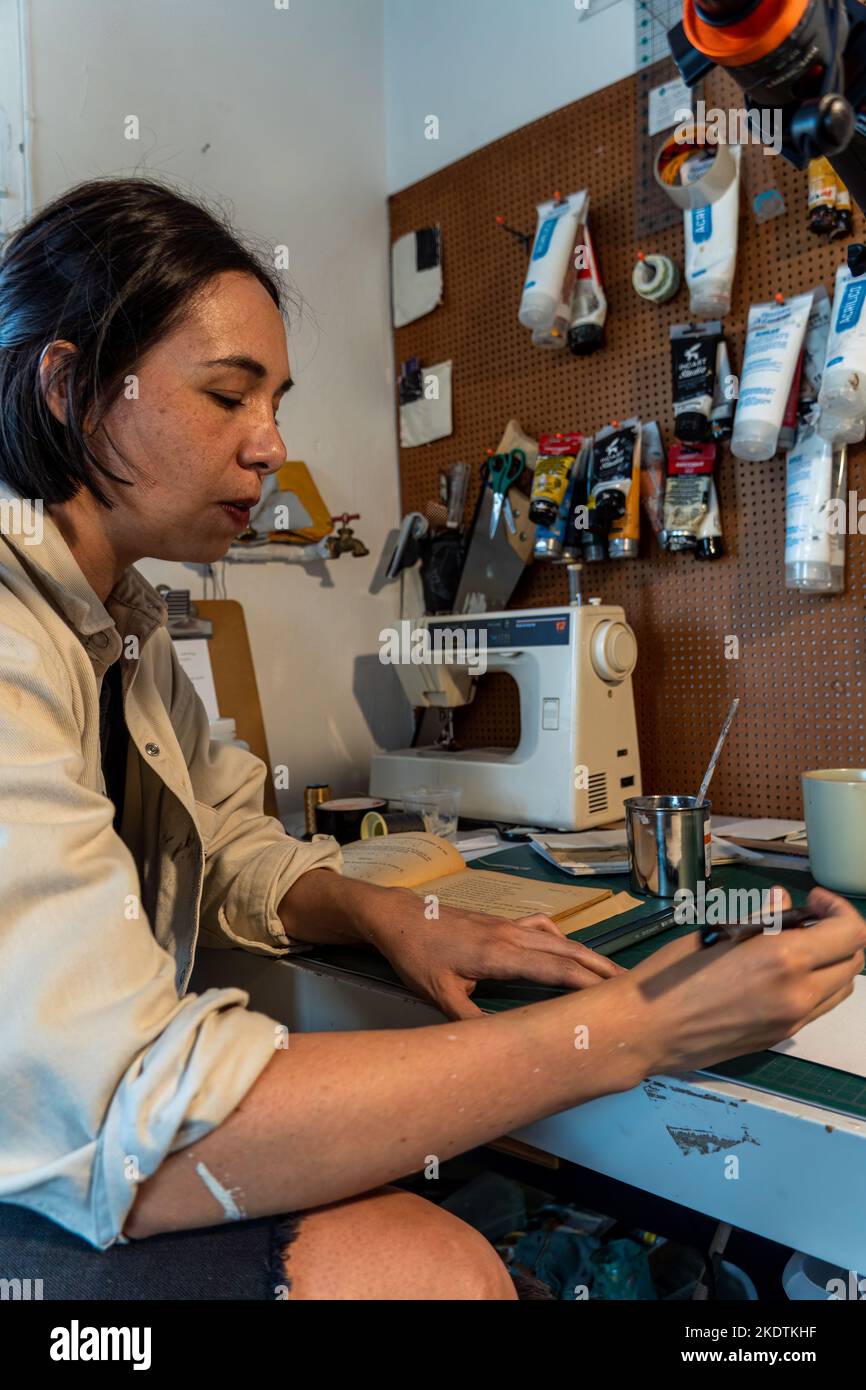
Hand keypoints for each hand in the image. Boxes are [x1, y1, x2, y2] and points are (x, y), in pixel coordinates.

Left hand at [357, 884, 626, 1019]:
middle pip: (566, 950)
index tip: (615, 994)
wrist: (401, 918)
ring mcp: (508, 926)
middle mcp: (512, 936)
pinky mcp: (501, 923)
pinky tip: (564, 949)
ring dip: (585, 954)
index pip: (556, 969)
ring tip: (609, 972)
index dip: (587, 982)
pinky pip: (541, 928)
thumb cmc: (418, 956)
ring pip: (557, 938)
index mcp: (501, 955)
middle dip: (600, 967)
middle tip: (631, 984)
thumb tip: (499, 1046)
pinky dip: (560, 939)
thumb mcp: (439, 994)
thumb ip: (469, 1021)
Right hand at [625, 885, 865, 1075]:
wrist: (645, 1031)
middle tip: (806, 918)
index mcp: (782, 960)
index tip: (814, 899)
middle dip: (838, 933)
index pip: (850, 933)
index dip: (839, 908)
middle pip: (853, 960)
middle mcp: (798, 994)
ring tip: (796, 944)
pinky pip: (818, 1006)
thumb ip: (760, 919)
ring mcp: (792, 1021)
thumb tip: (783, 901)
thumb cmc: (670, 978)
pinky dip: (815, 983)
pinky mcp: (781, 1037)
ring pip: (841, 987)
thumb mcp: (715, 934)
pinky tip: (780, 971)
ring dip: (831, 961)